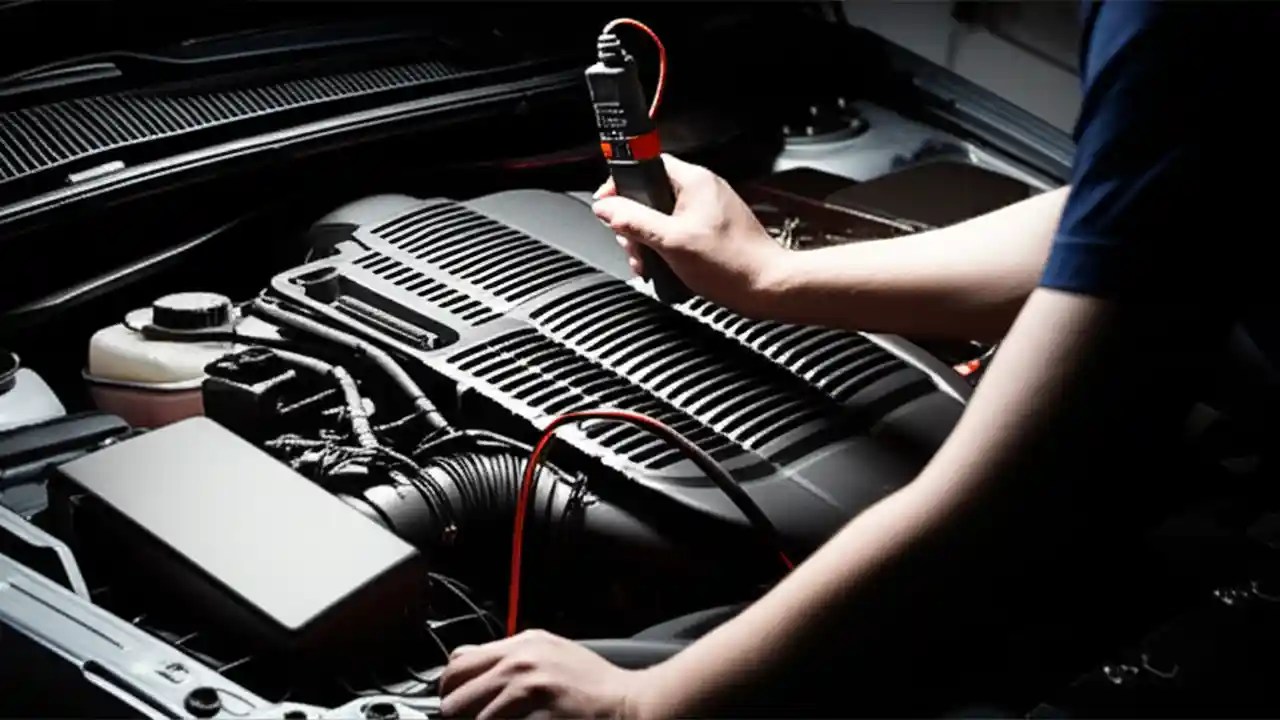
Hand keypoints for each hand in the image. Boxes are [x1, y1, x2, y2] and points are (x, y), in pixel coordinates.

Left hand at [440, 630, 647, 719]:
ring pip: (469, 718)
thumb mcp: (552, 654)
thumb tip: (473, 670)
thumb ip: (514, 658)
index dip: (454, 689)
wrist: (631, 705)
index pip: (458, 662)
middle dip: (460, 716)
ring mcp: (529, 688)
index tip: (462, 707)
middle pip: (454, 694)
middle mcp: (520, 661)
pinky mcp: (539, 714)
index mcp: (523, 643)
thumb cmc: (595, 687)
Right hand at [592, 155, 789, 315]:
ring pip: (660, 216)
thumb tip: (605, 207)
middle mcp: (701, 190)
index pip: (646, 164)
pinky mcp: (711, 230)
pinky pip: (675, 230)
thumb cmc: (732, 264)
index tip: (609, 205)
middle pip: (649, 194)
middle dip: (632, 223)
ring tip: (648, 262)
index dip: (622, 184)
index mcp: (694, 181)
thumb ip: (634, 221)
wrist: (767, 288)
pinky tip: (663, 265)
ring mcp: (707, 210)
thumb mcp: (671, 242)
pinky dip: (664, 247)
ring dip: (646, 239)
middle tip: (632, 247)